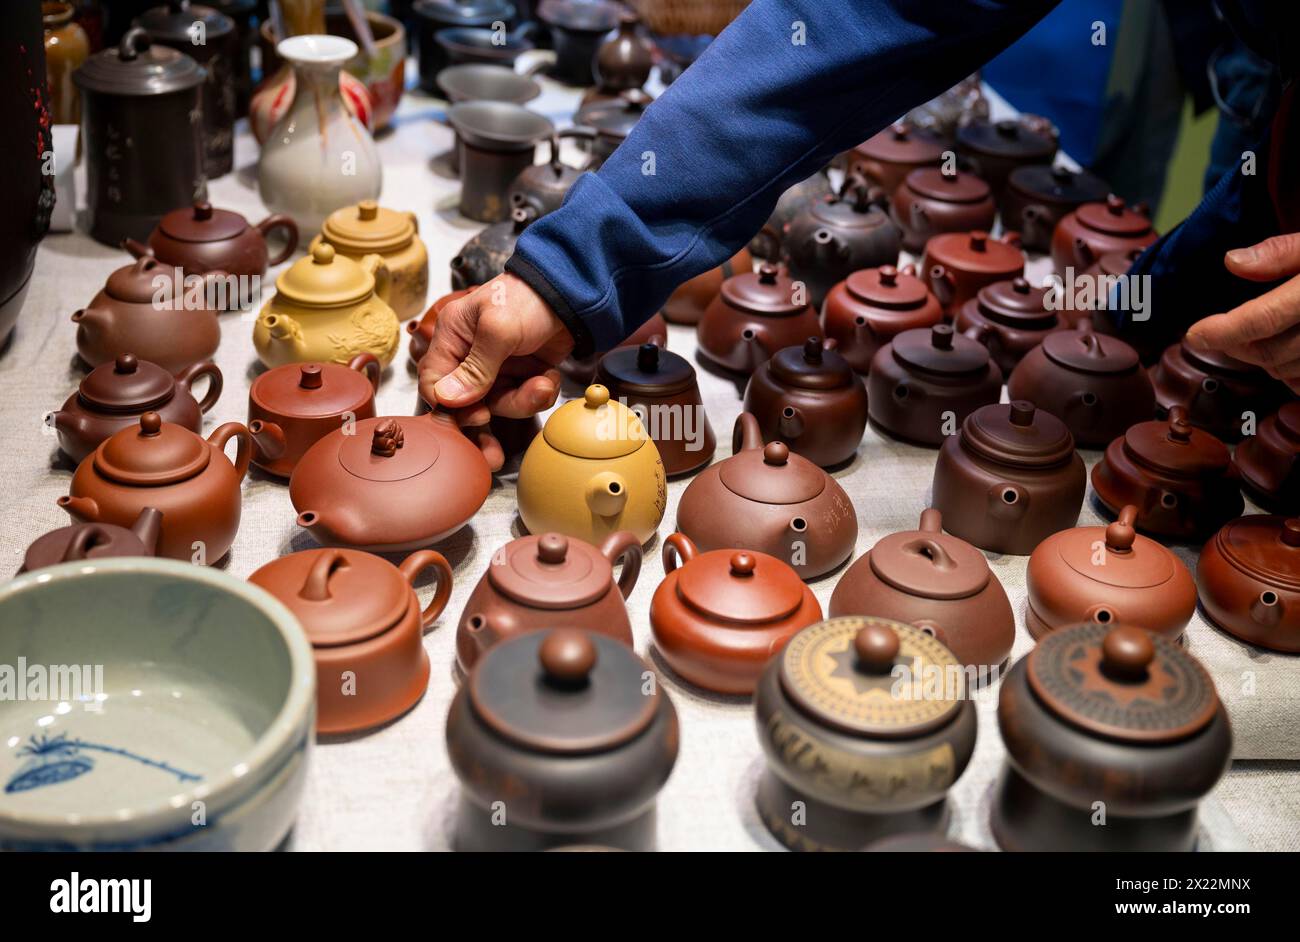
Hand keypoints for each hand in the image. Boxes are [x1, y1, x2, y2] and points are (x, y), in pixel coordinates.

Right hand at [418, 273, 572, 468]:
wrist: (571, 294)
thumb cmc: (528, 298)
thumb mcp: (499, 328)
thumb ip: (475, 367)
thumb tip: (448, 399)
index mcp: (453, 338)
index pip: (433, 382)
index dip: (450, 405)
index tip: (476, 414)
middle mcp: (469, 356)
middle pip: (465, 404)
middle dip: (483, 427)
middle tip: (493, 455)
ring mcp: (496, 369)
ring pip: (498, 405)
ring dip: (522, 402)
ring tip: (542, 385)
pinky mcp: (521, 376)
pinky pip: (523, 400)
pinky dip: (539, 394)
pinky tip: (549, 377)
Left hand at [1185, 233, 1299, 391]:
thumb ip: (1282, 252)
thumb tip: (1231, 262)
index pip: (1262, 319)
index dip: (1221, 331)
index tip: (1193, 334)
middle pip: (1270, 352)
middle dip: (1235, 346)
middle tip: (1216, 333)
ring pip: (1287, 372)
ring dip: (1261, 361)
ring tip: (1248, 342)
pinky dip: (1290, 375)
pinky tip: (1283, 359)